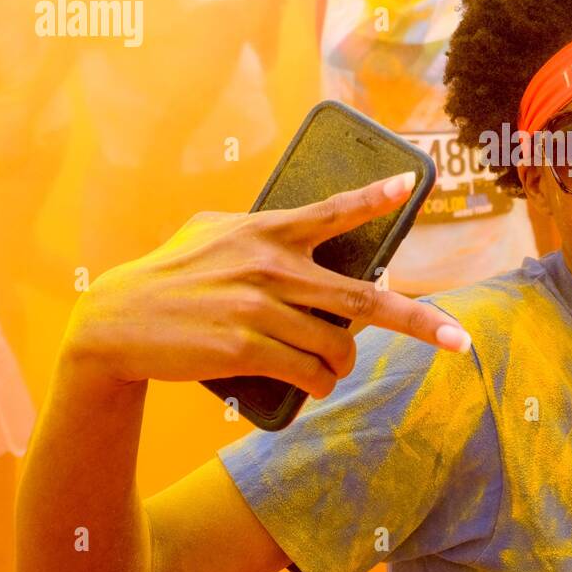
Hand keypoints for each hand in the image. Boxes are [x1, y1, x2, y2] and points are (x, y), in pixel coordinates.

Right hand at [62, 171, 471, 398]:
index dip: (375, 197)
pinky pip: (307, 373)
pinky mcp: (245, 349)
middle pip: (363, 298)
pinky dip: (318, 384)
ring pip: (336, 347)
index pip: (332, 210)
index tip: (409, 185)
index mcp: (266, 230)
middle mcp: (270, 265)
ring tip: (333, 369)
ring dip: (343, 365)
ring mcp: (259, 308)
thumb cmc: (169, 275)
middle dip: (420, 322)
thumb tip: (303, 229)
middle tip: (458, 340)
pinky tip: (314, 385)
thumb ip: (259, 229)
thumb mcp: (210, 232)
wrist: (113, 323)